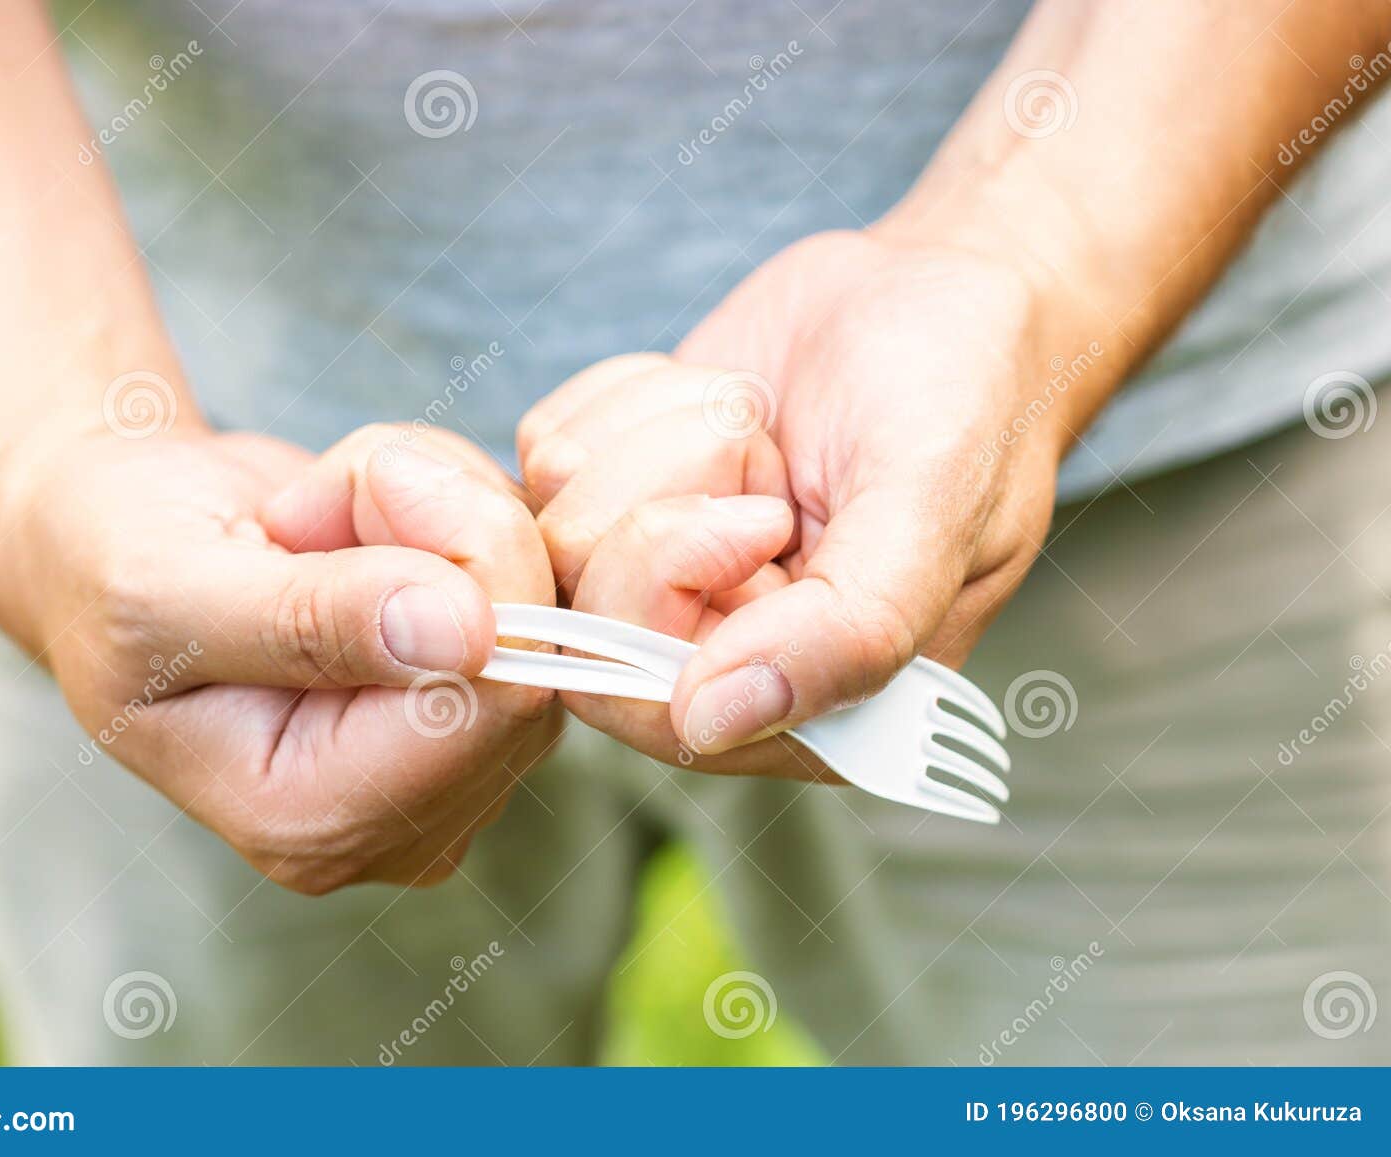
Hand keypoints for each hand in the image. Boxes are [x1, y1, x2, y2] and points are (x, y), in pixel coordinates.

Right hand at [2, 423, 555, 892]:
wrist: (116, 538)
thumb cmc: (110, 566)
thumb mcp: (167, 590)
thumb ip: (310, 619)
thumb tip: (468, 632)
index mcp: (315, 823)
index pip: (492, 704)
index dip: (461, 563)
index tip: (363, 483)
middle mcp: (406, 814)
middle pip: (537, 655)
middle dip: (448, 528)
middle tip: (322, 499)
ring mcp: (458, 754)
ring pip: (546, 602)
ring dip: (445, 510)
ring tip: (320, 513)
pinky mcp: (488, 685)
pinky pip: (543, 574)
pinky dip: (464, 511)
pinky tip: (365, 516)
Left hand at [519, 227, 1077, 770]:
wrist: (933, 287)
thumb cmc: (961, 395)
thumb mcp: (931, 507)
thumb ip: (846, 632)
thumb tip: (708, 722)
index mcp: (809, 706)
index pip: (651, 707)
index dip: (675, 592)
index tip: (767, 514)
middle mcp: (715, 657)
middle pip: (583, 615)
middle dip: (676, 499)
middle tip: (773, 462)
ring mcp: (650, 574)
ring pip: (555, 521)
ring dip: (663, 436)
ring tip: (760, 423)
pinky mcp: (612, 493)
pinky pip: (544, 451)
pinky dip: (628, 397)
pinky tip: (714, 395)